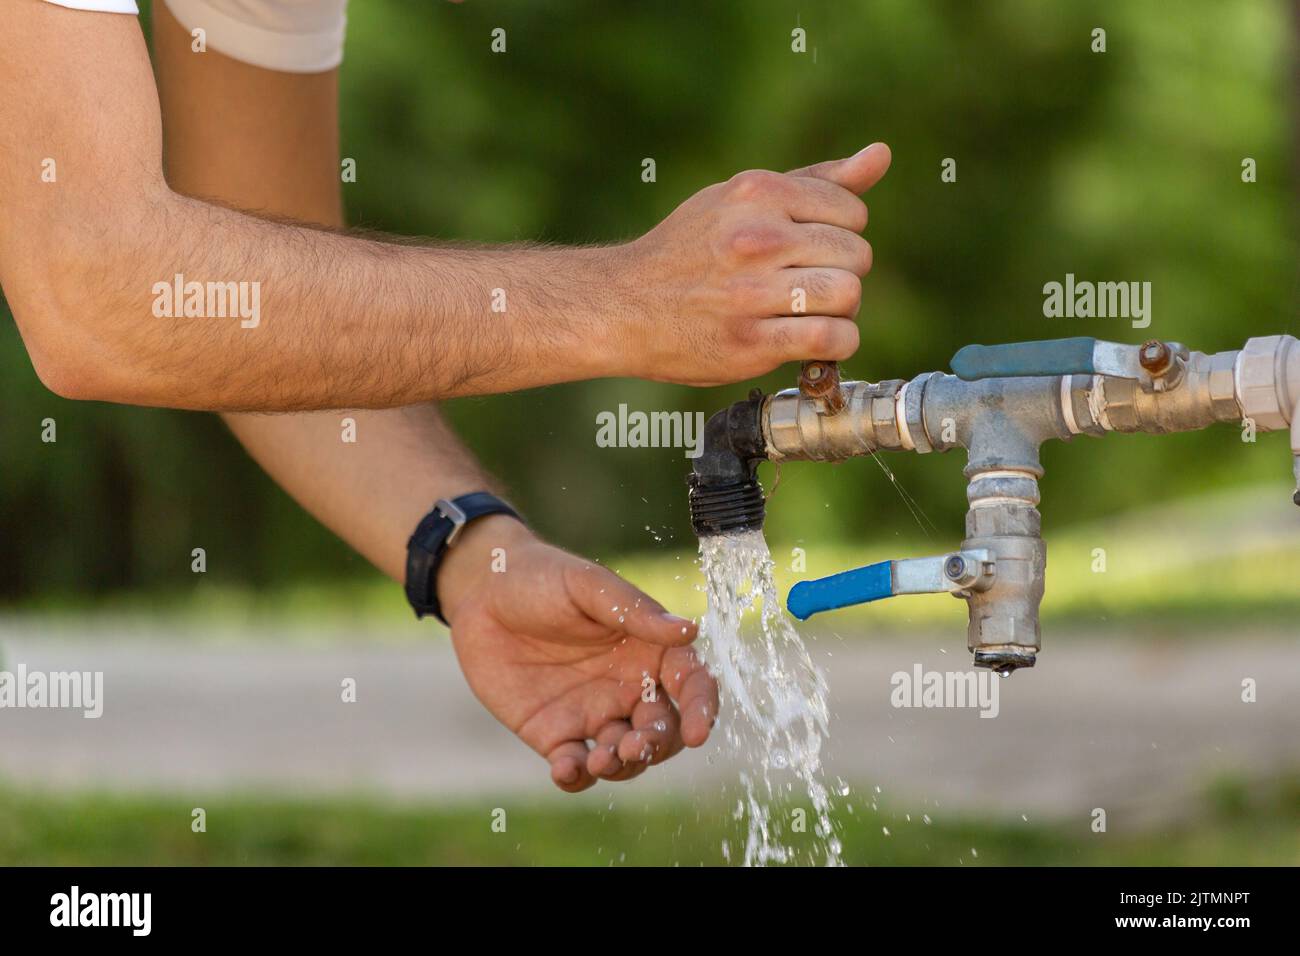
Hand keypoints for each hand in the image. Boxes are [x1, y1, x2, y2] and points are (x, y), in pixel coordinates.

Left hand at [438, 516, 718, 791]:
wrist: (482, 593)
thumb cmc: (543, 578)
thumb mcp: (588, 585)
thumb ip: (634, 611)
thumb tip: (690, 630)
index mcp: (649, 649)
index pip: (691, 683)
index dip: (702, 709)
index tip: (700, 732)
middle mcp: (629, 687)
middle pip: (663, 730)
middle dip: (656, 746)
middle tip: (633, 746)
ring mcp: (594, 714)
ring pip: (625, 757)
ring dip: (621, 767)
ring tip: (600, 760)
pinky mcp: (555, 734)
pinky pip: (575, 766)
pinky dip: (576, 776)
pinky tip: (566, 768)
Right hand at [617, 142, 891, 385]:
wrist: (624, 306)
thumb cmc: (688, 250)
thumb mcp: (741, 198)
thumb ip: (815, 181)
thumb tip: (880, 155)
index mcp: (757, 193)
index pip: (850, 211)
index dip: (840, 234)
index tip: (810, 250)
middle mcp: (756, 237)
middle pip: (855, 255)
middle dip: (842, 273)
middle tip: (808, 285)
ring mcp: (752, 292)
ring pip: (848, 296)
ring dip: (840, 311)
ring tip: (810, 313)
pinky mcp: (750, 341)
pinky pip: (831, 338)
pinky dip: (836, 344)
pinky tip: (813, 341)